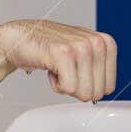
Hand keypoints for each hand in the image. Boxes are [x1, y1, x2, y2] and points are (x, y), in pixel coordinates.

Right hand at [0, 19, 117, 101]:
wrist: (21, 38)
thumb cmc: (51, 49)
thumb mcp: (84, 56)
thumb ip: (99, 71)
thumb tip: (105, 92)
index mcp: (107, 44)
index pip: (108, 88)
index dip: (87, 85)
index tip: (76, 71)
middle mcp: (97, 42)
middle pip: (96, 92)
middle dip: (77, 87)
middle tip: (65, 69)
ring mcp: (81, 46)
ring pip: (84, 92)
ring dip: (65, 85)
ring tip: (58, 67)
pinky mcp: (63, 53)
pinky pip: (68, 88)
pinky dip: (56, 85)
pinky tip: (50, 68)